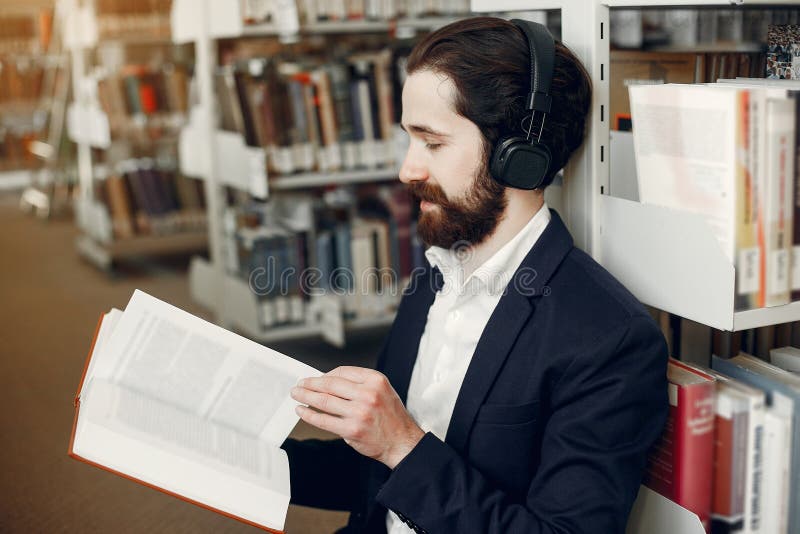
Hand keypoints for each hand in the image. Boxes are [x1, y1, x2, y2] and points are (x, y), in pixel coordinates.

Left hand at [290, 366, 424, 468]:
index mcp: (375, 380)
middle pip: (330, 384)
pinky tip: (302, 411)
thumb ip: (359, 384)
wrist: (402, 442)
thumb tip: (329, 381)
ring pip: (324, 401)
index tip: (315, 378)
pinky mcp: (352, 430)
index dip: (325, 374)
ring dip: (306, 396)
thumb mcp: (382, 390)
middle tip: (300, 384)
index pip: (342, 372)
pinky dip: (310, 415)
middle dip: (311, 383)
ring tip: (297, 395)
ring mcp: (359, 412)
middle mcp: (368, 394)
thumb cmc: (392, 417)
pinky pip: (324, 421)